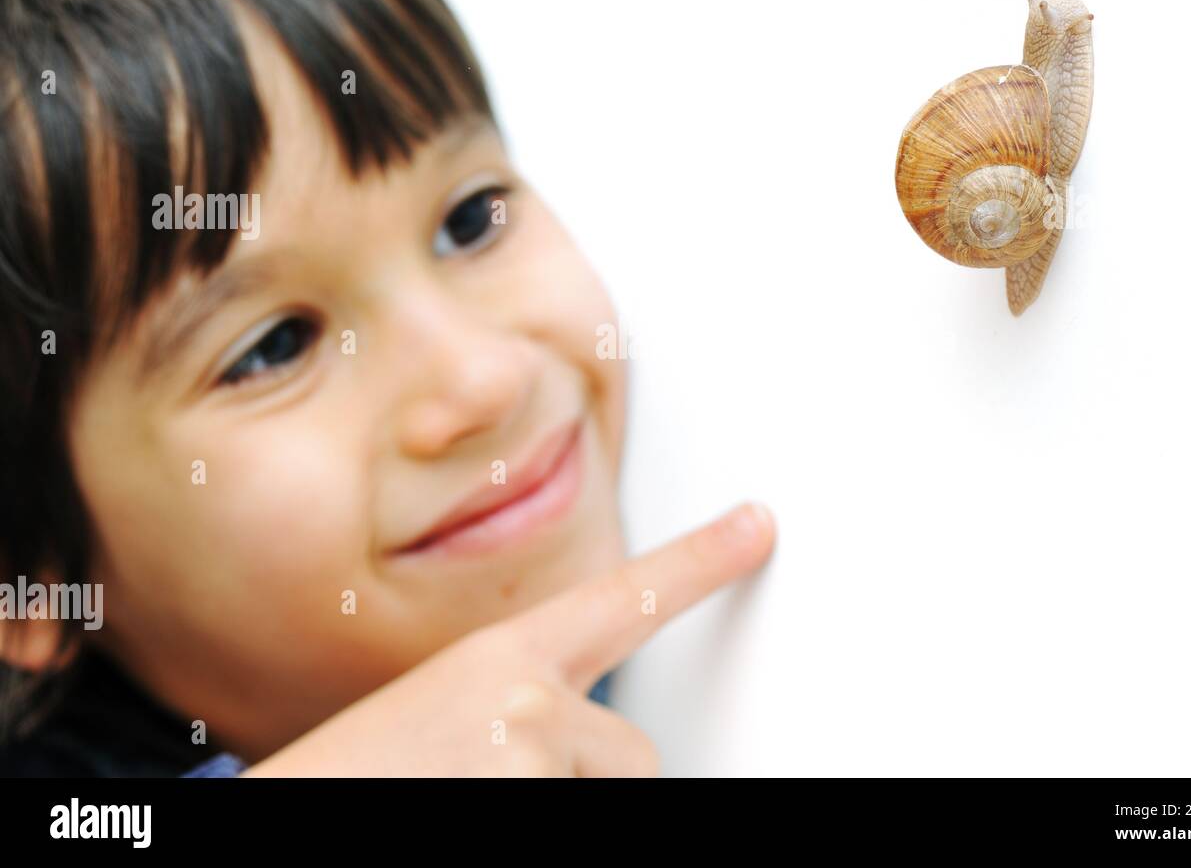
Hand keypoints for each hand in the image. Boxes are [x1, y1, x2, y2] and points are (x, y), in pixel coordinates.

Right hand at [243, 502, 775, 775]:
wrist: (276, 807)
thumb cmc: (359, 774)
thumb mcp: (443, 722)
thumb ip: (521, 715)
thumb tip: (581, 750)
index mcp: (500, 659)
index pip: (622, 596)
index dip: (699, 560)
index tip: (758, 525)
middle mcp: (528, 698)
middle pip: (636, 757)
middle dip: (588, 784)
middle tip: (490, 782)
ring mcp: (534, 756)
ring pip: (615, 799)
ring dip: (562, 807)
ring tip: (468, 791)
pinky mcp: (535, 802)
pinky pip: (588, 820)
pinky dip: (548, 822)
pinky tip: (471, 803)